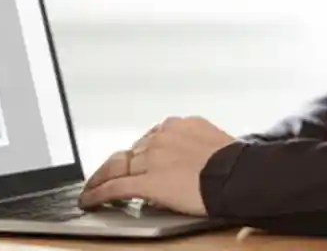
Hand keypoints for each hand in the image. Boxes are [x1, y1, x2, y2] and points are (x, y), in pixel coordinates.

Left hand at [78, 115, 235, 215]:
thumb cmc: (235, 164)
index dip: (137, 153)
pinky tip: (89, 200)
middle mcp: (160, 137)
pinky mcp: (148, 181)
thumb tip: (186, 155)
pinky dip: (98, 193)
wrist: (238, 175)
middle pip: (130, 152)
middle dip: (116, 166)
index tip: (133, 160)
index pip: (148, 139)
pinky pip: (115, 187)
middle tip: (102, 176)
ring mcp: (152, 158)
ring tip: (91, 189)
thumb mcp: (212, 141)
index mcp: (176, 125)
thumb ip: (192, 143)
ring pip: (117, 168)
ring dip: (101, 178)